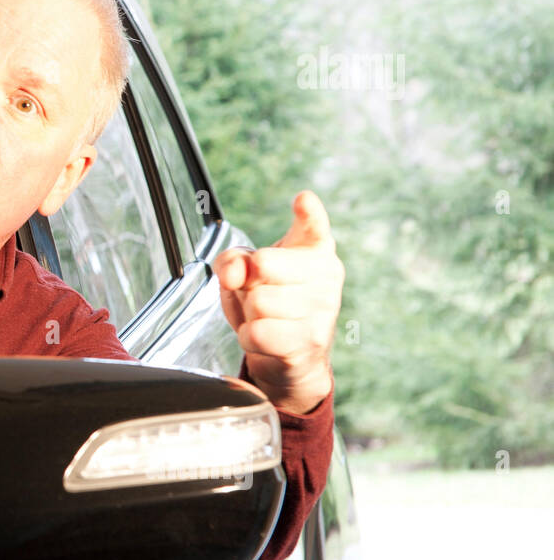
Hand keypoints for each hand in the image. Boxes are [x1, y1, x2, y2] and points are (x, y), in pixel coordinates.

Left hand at [212, 192, 343, 414]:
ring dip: (250, 314)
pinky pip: (257, 331)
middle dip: (249, 283)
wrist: (291, 358)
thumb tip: (233, 273)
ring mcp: (324, 309)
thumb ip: (232, 260)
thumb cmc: (270, 303)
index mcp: (314, 248)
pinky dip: (249, 337)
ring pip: (258, 300)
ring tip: (267, 318)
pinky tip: (266, 338)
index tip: (303, 201)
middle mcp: (327, 274)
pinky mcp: (311, 340)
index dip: (308, 213)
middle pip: (262, 264)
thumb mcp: (245, 274)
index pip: (313, 225)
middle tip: (262, 294)